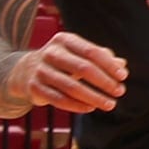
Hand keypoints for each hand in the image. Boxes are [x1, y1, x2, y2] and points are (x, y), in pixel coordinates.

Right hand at [14, 32, 128, 113]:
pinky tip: (91, 108)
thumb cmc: (62, 61)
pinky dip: (77, 105)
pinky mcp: (34, 88)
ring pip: (72, 87)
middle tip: (120, 92)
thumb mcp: (79, 53)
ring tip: (109, 104)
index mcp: (65, 40)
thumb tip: (122, 65)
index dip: (109, 65)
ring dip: (94, 97)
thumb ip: (101, 57)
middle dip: (104, 82)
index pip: (92, 52)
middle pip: (83, 68)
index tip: (123, 76)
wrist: (25, 70)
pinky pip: (59, 99)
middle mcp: (51, 53)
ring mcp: (41, 70)